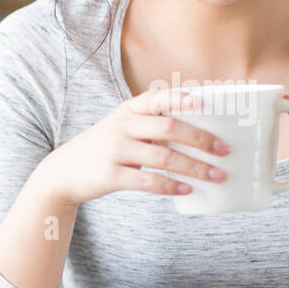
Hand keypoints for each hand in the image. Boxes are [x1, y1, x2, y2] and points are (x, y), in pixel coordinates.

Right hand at [44, 86, 230, 206]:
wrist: (64, 173)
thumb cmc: (104, 149)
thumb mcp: (121, 127)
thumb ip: (150, 125)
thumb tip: (199, 133)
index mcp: (127, 110)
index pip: (156, 98)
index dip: (180, 98)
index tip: (204, 103)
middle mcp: (122, 126)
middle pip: (168, 128)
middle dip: (200, 139)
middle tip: (224, 150)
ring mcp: (115, 150)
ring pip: (164, 157)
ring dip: (195, 167)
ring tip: (216, 175)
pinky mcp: (111, 175)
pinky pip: (148, 181)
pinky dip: (171, 186)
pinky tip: (188, 189)